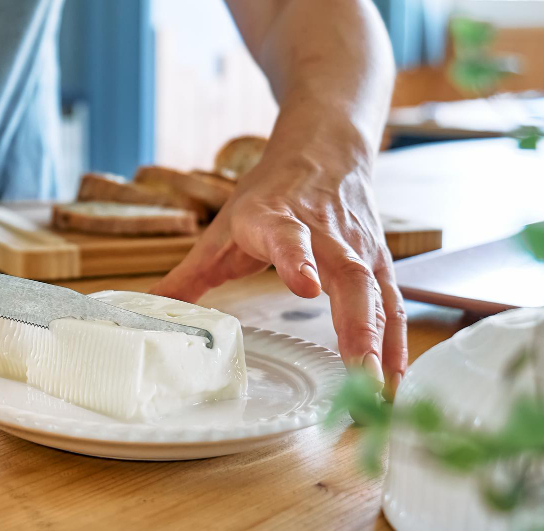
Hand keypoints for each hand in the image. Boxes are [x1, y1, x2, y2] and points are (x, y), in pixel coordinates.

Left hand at [150, 147, 405, 397]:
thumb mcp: (222, 228)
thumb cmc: (269, 193)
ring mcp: (357, 247)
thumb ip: (189, 274)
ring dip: (381, 342)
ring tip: (379, 390)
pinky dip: (396, 340)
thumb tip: (147, 306)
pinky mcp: (378, 260)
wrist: (323, 152)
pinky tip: (394, 377)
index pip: (287, 237)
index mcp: (275, 219)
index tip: (304, 285)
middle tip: (358, 371)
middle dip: (356, 325)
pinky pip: (392, 302)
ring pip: (377, 292)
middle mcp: (324, 233)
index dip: (296, 259)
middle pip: (347, 274)